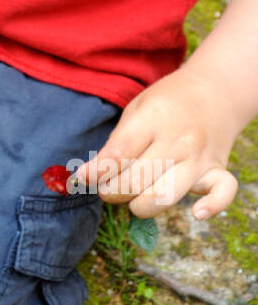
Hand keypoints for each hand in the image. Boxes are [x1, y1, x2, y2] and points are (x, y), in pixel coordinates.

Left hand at [70, 66, 239, 219]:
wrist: (216, 90)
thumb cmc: (168, 101)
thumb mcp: (137, 107)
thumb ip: (118, 140)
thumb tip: (93, 175)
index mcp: (154, 118)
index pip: (118, 155)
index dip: (95, 173)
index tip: (83, 178)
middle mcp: (178, 140)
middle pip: (136, 181)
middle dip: (112, 192)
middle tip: (107, 188)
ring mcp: (200, 157)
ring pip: (166, 196)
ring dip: (140, 206)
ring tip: (132, 198)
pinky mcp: (218, 170)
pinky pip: (222, 194)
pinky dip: (211, 208)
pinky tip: (196, 214)